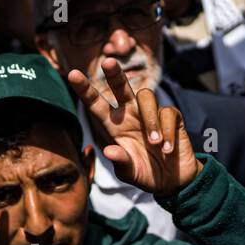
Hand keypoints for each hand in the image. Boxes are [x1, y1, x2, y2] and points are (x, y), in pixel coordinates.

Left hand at [67, 58, 200, 197]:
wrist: (172, 181)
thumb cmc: (145, 174)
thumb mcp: (130, 173)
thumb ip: (121, 162)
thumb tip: (109, 152)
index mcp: (114, 125)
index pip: (96, 104)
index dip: (85, 90)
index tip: (72, 75)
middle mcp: (130, 114)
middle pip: (121, 87)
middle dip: (114, 74)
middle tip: (108, 63)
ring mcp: (151, 114)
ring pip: (147, 97)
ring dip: (150, 120)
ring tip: (154, 144)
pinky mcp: (171, 117)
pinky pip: (167, 114)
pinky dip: (167, 132)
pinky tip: (167, 150)